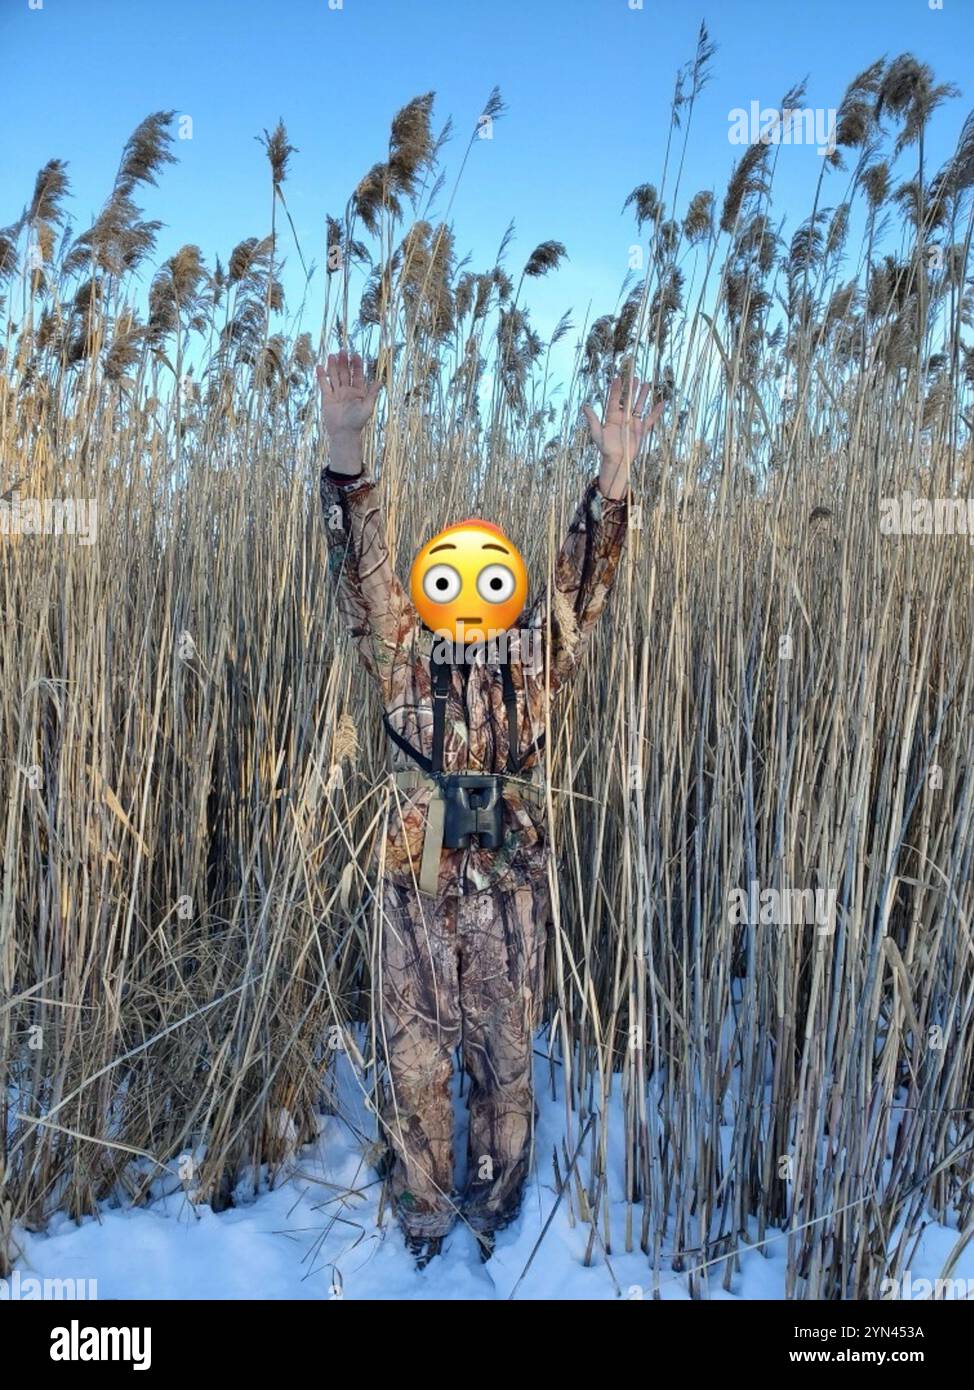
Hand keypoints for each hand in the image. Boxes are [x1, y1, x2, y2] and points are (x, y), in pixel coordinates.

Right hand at [317, 350, 381, 474]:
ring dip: (333, 366)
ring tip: (332, 355)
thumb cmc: (357, 422)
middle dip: (344, 362)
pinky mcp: (327, 398)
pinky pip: (324, 385)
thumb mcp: (367, 407)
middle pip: (345, 373)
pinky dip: (321, 376)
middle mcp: (347, 391)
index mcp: (358, 392)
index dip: (356, 365)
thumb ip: (372, 394)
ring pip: (334, 376)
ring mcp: (336, 394)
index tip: (354, 355)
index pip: (357, 375)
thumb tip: (380, 381)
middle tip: (342, 351)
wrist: (344, 434)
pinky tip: (319, 367)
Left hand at [582, 376, 663, 498]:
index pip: (614, 400)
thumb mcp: (597, 434)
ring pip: (638, 406)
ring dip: (642, 395)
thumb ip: (593, 420)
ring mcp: (633, 422)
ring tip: (646, 383)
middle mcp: (623, 417)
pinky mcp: (641, 429)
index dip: (616, 389)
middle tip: (634, 377)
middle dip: (631, 389)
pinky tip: (661, 403)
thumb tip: (584, 406)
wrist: (617, 461)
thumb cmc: (605, 449)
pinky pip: (650, 419)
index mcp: (612, 417)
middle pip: (628, 400)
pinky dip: (656, 412)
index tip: (618, 378)